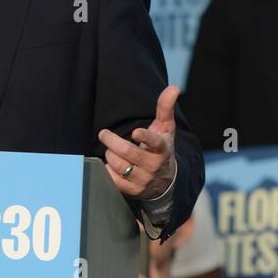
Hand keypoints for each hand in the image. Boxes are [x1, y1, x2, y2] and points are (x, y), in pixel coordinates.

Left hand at [99, 85, 178, 199]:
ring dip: (109, 154)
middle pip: (127, 152)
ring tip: (111, 150)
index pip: (155, 143)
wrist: (165, 181)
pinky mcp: (132, 190)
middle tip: (103, 133)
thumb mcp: (165, 129)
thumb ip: (165, 108)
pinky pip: (111, 178)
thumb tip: (174, 87)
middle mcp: (153, 166)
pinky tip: (110, 164)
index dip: (145, 137)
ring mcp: (143, 180)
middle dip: (111, 140)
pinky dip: (107, 168)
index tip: (135, 131)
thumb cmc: (161, 148)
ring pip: (117, 164)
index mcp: (162, 149)